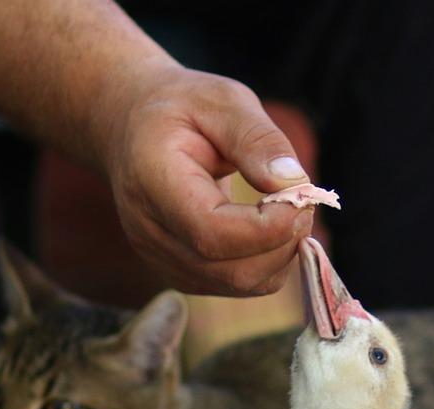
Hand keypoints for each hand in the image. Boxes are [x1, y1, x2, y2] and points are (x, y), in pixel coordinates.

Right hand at [100, 63, 315, 295]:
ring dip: (281, 253)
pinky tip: (270, 226)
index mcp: (151, 182)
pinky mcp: (181, 274)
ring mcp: (162, 260)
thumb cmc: (180, 108)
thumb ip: (257, 139)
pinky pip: (238, 284)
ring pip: (241, 283)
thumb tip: (295, 183)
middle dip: (283, 241)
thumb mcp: (221, 100)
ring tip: (287, 208)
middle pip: (232, 270)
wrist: (131, 127)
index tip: (303, 195)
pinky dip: (268, 262)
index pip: (212, 233)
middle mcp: (150, 232)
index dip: (268, 227)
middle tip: (303, 200)